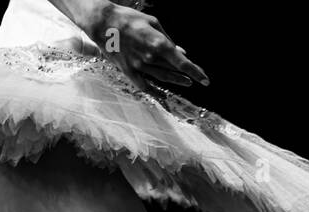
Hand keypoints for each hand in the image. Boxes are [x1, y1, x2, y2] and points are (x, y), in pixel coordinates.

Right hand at [84, 2, 209, 91]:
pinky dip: (154, 92)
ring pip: (162, 78)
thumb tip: (181, 51)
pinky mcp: (128, 71)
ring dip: (175, 81)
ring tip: (185, 82)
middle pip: (174, 71)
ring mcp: (139, 66)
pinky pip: (144, 86)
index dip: (196, 72)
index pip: (182, 63)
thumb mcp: (153, 23)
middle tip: (195, 79)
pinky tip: (162, 95)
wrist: (103, 23)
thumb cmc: (129, 19)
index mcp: (159, 44)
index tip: (205, 80)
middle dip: (186, 75)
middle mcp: (151, 58)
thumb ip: (168, 39)